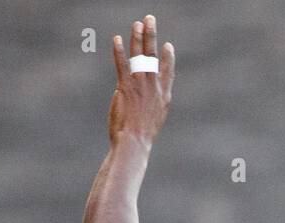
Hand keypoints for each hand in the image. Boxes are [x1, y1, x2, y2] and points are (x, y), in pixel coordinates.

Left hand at [108, 15, 174, 145]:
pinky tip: (116, 39)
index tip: (168, 46)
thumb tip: (141, 97)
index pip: (167, 71)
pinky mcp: (126, 86)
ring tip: (137, 24)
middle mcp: (154, 86)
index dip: (168, 57)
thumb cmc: (142, 135)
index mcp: (164, 95)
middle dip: (152, 36)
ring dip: (137, 37)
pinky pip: (122, 64)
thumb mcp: (153, 119)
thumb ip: (150, 103)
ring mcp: (140, 85)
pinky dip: (119, 51)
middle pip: (153, 56)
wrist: (135, 141)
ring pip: (139, 55)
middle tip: (150, 20)